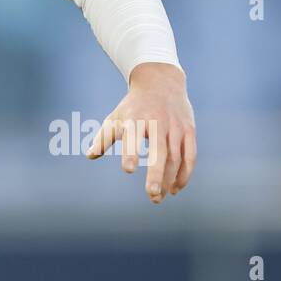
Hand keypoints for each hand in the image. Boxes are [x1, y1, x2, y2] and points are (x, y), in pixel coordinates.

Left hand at [85, 62, 195, 203]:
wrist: (161, 82)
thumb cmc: (133, 106)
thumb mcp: (116, 117)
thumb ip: (103, 137)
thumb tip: (90, 155)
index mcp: (136, 118)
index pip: (133, 136)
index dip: (131, 152)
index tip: (128, 170)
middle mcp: (157, 122)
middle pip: (159, 150)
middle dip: (156, 173)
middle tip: (152, 194)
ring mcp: (175, 127)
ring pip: (176, 157)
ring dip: (169, 180)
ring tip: (157, 198)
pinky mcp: (189, 131)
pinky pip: (190, 156)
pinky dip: (184, 174)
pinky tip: (175, 189)